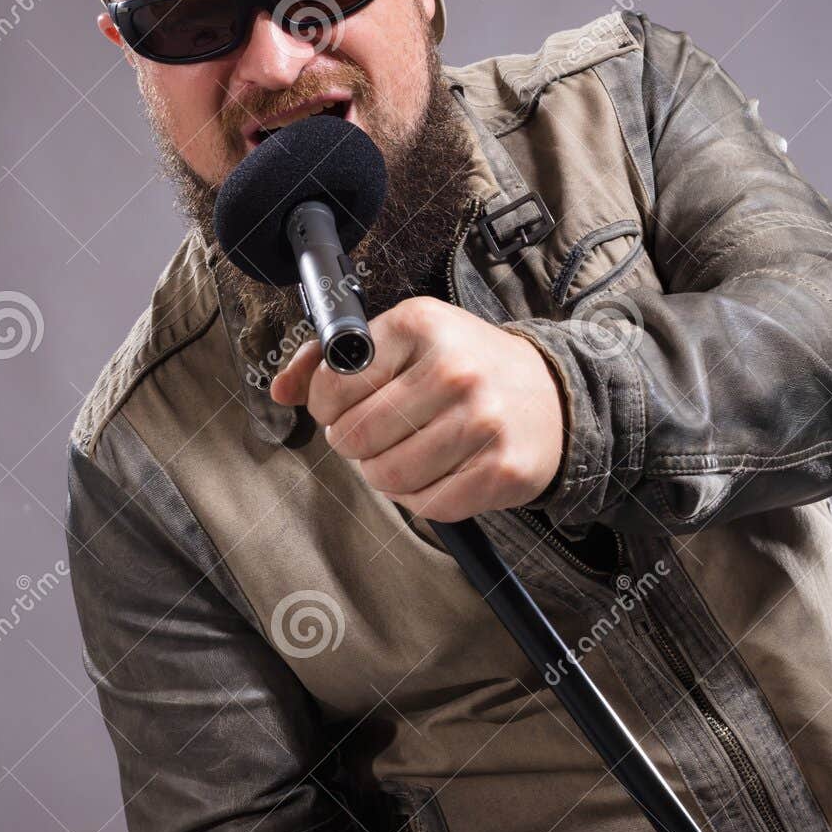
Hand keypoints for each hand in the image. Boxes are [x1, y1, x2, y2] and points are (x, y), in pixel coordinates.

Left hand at [270, 297, 565, 522]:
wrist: (552, 394)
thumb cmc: (465, 366)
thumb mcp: (403, 341)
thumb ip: (332, 360)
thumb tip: (280, 390)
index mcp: (420, 326)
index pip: (334, 385)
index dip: (327, 407)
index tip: (344, 407)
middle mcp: (454, 369)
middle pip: (356, 438)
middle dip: (355, 445)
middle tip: (378, 435)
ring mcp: (483, 421)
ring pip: (387, 477)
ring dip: (384, 476)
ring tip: (406, 454)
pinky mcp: (502, 469)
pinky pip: (428, 506)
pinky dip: (420, 499)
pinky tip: (436, 474)